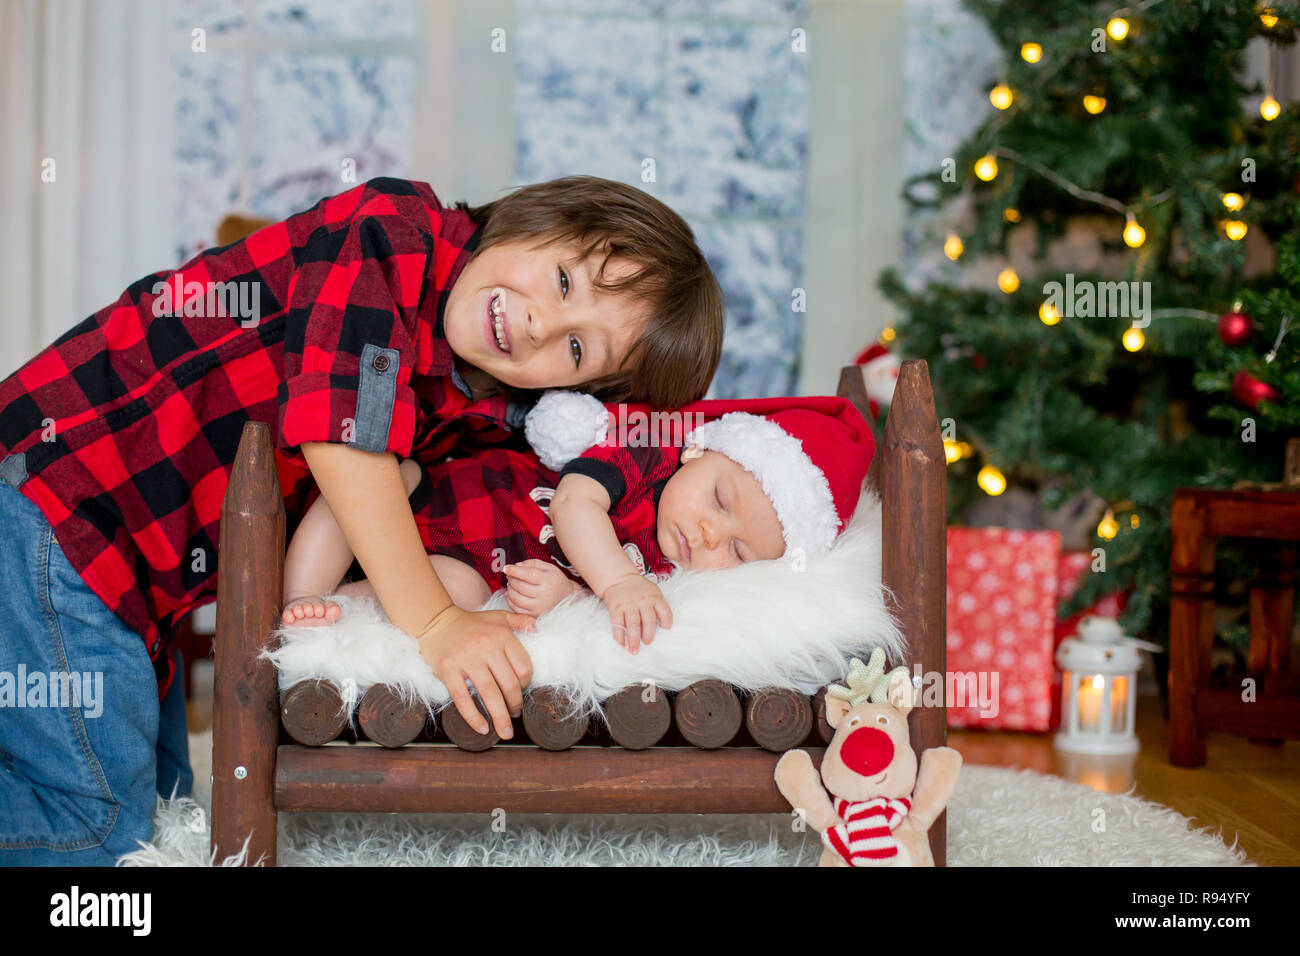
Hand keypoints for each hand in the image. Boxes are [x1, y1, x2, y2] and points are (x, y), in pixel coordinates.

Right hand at [416, 605, 534, 738]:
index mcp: (502, 636)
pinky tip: (482, 728)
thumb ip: (520, 621)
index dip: (526, 684)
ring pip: (489, 694)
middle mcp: (486, 647)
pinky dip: (473, 717)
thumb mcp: (499, 617)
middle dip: (515, 705)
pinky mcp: (448, 671)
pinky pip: (463, 699)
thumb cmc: (472, 624)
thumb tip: (537, 628)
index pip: (523, 667)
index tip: (521, 692)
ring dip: (500, 717)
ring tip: (505, 732)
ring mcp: (466, 660)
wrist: (436, 622)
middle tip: (515, 715)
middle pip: (509, 684)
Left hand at [503, 559, 580, 615]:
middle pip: (520, 586)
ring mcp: (539, 606)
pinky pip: (517, 609)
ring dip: (509, 590)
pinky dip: (510, 601)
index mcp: (548, 580)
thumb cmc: (556, 581)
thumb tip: (516, 566)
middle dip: (511, 579)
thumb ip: (533, 564)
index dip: (514, 571)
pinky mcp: (535, 614)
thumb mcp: (549, 567)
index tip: (506, 568)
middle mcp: (544, 594)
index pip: (527, 574)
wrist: (567, 597)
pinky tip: (512, 594)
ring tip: (511, 584)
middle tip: (510, 575)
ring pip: (516, 598)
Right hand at [600, 573, 671, 653]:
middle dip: (648, 635)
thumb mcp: (653, 592)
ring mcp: (628, 604)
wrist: (620, 578)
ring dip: (633, 640)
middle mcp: (642, 601)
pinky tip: (621, 643)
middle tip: (647, 644)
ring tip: (634, 650)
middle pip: (648, 621)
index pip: (665, 612)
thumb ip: (659, 606)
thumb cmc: (639, 588)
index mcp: (654, 597)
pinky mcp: (616, 608)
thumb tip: (663, 627)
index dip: (667, 622)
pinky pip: (618, 623)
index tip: (665, 630)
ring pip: (633, 624)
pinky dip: (619, 635)